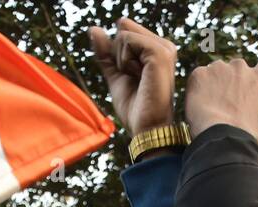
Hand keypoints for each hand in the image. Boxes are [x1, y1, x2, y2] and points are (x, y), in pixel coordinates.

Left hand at [89, 18, 176, 137]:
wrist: (145, 128)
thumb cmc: (134, 107)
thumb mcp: (115, 75)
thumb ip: (105, 53)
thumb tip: (93, 29)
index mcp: (156, 49)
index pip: (124, 31)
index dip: (116, 54)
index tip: (130, 75)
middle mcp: (164, 45)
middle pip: (123, 29)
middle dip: (118, 55)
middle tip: (133, 78)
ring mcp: (164, 48)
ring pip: (124, 34)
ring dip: (121, 60)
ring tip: (137, 79)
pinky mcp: (160, 53)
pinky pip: (128, 40)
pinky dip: (124, 61)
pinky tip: (138, 77)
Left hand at [182, 21, 257, 156]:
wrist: (222, 137)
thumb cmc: (244, 140)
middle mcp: (242, 69)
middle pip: (232, 72)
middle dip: (226, 86)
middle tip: (222, 109)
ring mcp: (220, 68)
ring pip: (212, 76)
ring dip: (210, 89)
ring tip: (211, 111)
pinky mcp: (200, 73)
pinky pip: (196, 80)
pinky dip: (195, 91)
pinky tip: (199, 106)